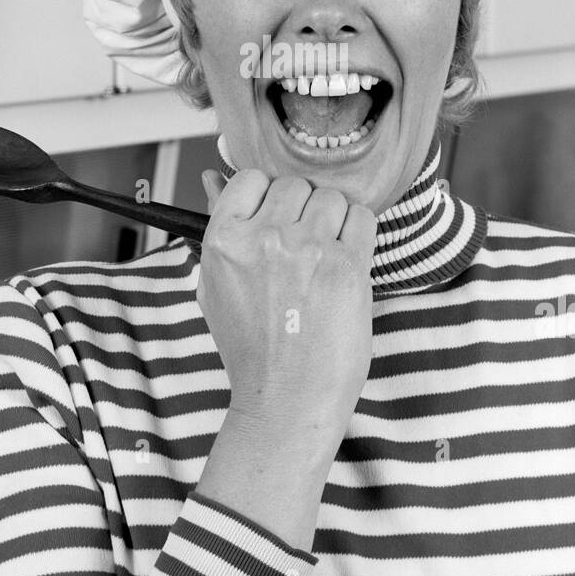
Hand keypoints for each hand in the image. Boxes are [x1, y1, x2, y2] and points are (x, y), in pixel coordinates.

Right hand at [197, 168, 377, 447]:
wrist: (286, 399)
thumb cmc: (251, 348)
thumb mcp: (214, 287)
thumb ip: (219, 228)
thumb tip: (212, 177)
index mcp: (224, 240)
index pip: (250, 178)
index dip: (267, 197)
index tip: (276, 221)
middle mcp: (265, 238)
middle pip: (295, 184)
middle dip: (302, 209)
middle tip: (303, 247)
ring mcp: (308, 250)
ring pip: (331, 197)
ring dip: (334, 220)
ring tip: (325, 258)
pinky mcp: (348, 266)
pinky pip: (362, 217)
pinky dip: (359, 232)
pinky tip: (347, 261)